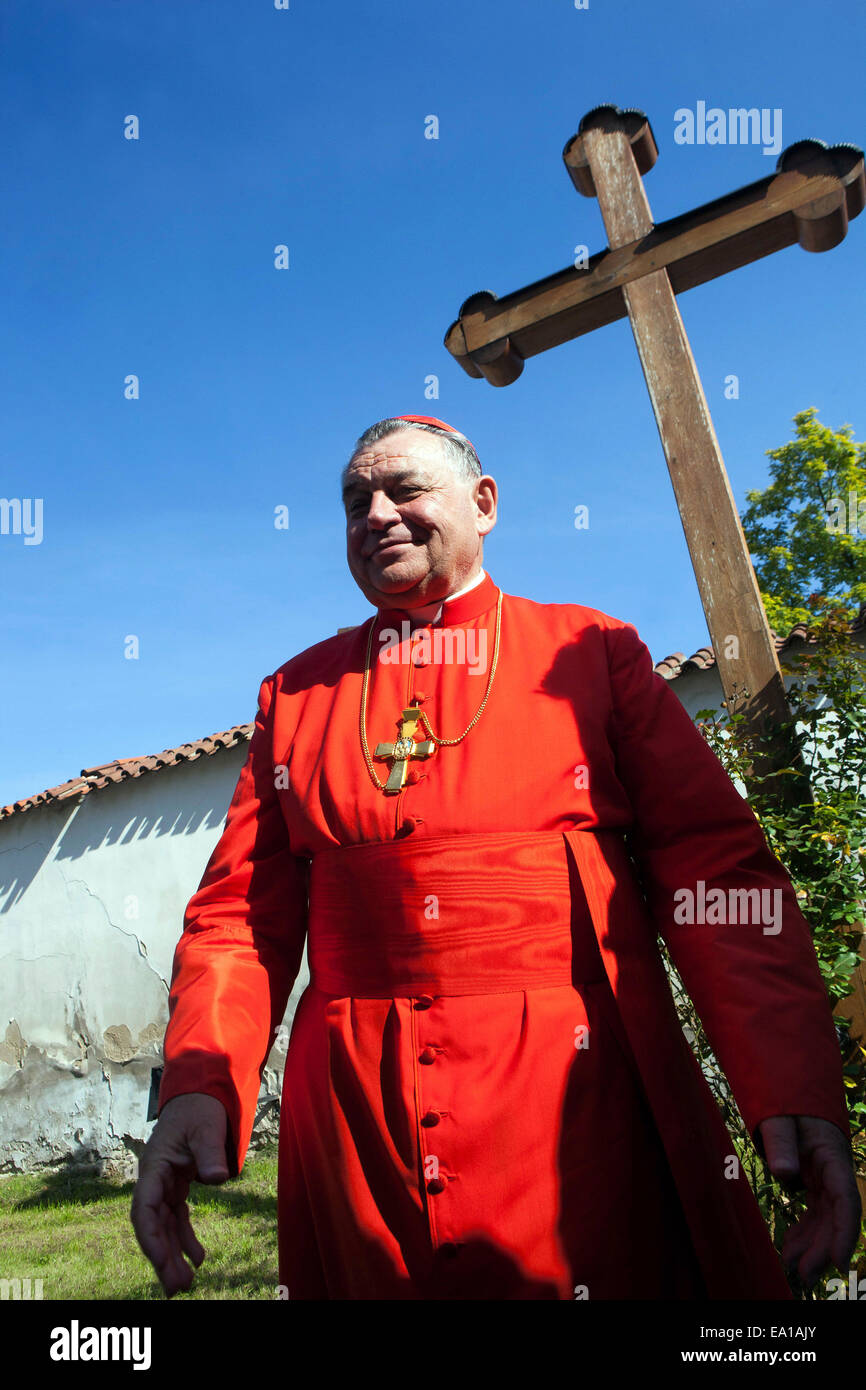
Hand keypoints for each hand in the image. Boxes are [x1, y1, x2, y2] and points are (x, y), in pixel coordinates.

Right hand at [131, 1092, 229, 1296]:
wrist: (201, 1093)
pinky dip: (186, 1239)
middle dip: (162, 1257)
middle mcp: (154, 1180)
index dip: (151, 1237)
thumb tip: (218, 1179)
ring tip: (186, 1283)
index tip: (162, 1261)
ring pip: (165, 1226)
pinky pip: (177, 1218)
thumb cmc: (200, 1108)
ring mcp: (164, 1184)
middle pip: (153, 1225)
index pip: (145, 1209)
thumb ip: (209, 1153)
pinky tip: (199, 1259)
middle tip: (177, 1288)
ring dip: (173, 1254)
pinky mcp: (177, 1186)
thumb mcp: (207, 1127)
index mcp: (154, 1167)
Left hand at [756, 1114, 861, 1287]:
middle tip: (804, 1275)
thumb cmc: (785, 1099)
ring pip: (826, 1218)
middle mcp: (834, 1170)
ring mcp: (825, 1177)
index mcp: (832, 1155)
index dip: (845, 1233)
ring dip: (813, 1245)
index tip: (839, 1261)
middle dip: (824, 1248)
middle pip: (836, 1216)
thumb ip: (780, 1141)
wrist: (789, 1087)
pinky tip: (791, 1248)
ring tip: (794, 1267)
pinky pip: (814, 1212)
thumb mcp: (779, 1115)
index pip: (846, 1199)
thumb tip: (784, 1174)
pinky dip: (804, 1231)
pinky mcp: (814, 1181)